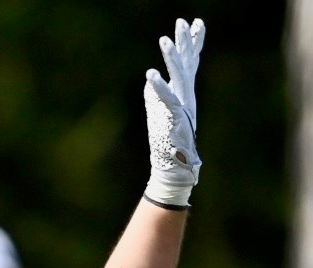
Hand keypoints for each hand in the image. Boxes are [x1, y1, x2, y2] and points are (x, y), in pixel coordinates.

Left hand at [143, 18, 203, 207]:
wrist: (174, 166)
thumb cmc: (169, 140)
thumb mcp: (163, 112)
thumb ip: (159, 94)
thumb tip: (151, 81)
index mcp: (185, 93)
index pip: (191, 63)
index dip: (193, 43)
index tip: (196, 22)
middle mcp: (186, 96)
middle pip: (187, 63)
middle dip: (185, 42)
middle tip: (182, 21)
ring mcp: (182, 106)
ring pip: (179, 77)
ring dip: (171, 58)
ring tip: (164, 40)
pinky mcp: (174, 118)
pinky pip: (166, 99)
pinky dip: (159, 87)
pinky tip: (150, 74)